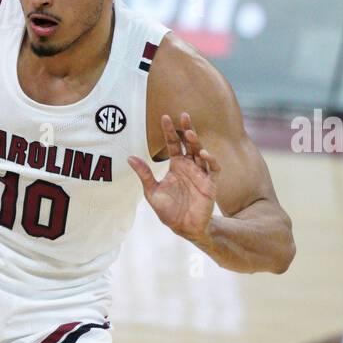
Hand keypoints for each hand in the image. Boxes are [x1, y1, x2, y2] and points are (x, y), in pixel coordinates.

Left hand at [128, 112, 219, 242]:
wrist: (183, 227)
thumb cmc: (168, 210)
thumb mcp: (152, 191)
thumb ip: (144, 174)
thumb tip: (129, 157)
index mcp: (176, 165)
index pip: (173, 144)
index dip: (170, 131)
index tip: (165, 117)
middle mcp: (190, 166)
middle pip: (189, 143)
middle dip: (187, 129)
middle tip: (183, 115)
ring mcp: (201, 174)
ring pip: (201, 152)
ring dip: (196, 142)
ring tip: (190, 133)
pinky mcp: (210, 183)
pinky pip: (213, 168)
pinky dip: (210, 160)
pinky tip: (203, 154)